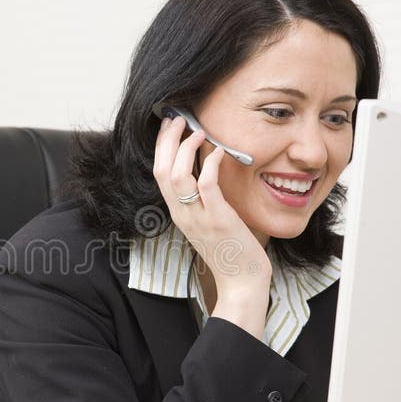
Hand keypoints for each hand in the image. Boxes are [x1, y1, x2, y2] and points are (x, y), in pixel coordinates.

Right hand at [152, 115, 270, 333]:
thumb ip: (203, 200)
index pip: (159, 173)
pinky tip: (217, 152)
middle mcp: (183, 214)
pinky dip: (208, 164)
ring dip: (185, 149)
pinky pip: (206, 186)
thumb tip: (207, 171)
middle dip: (167, 140)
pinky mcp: (218, 220)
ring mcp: (198, 218)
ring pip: (176, 176)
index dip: (161, 146)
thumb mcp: (209, 222)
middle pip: (161, 170)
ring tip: (198, 131)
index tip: (170, 126)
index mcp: (178, 213)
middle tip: (179, 119)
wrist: (241, 283)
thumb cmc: (230, 252)